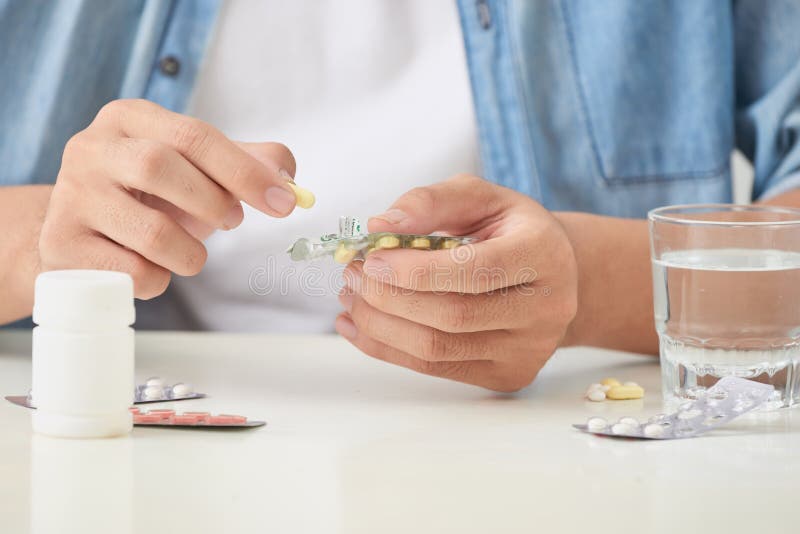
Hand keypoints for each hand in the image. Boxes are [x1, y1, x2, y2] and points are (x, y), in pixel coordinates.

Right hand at [39, 99, 297, 297]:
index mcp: (130, 118)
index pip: (194, 135)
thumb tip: (288, 175)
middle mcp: (91, 148)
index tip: (284, 203)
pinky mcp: (61, 245)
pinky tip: (151, 268)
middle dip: (212, 202)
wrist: (80, 234)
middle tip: (232, 222)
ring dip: (190, 253)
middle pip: (161, 167)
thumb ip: (246, 164)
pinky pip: (132, 273)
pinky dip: (159, 279)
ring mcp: (70, 197)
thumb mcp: (197, 171)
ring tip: (189, 254)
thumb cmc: (148, 197)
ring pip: (151, 232)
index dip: (245, 171)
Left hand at [335, 175, 577, 391]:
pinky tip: (361, 326)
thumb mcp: (479, 198)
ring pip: (439, 349)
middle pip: (453, 315)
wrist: (559, 276)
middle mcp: (547, 308)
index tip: (371, 259)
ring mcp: (530, 350)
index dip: (415, 270)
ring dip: (381, 326)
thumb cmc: (511, 231)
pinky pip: (437, 369)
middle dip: (389, 297)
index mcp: (542, 253)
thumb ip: (430, 203)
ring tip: (351, 299)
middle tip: (352, 275)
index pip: (474, 270)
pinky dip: (389, 350)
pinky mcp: (510, 376)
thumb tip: (380, 226)